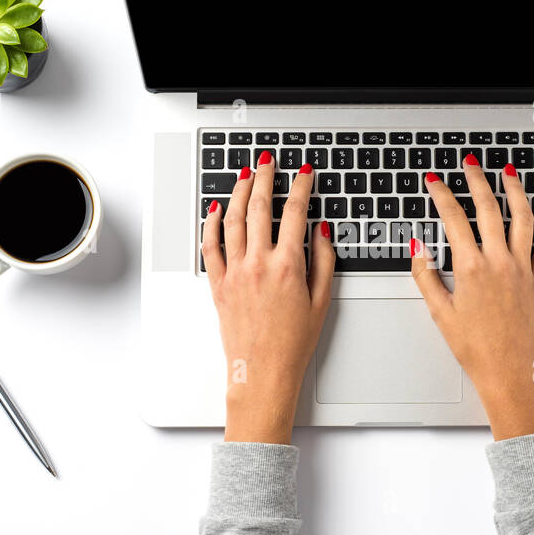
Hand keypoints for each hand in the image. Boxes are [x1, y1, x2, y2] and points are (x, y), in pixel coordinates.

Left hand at [201, 152, 334, 444]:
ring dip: (238, 192)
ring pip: (232, 220)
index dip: (301, 187)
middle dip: (265, 178)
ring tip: (244, 175)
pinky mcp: (218, 285)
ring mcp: (234, 273)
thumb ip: (323, 261)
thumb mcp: (321, 301)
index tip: (304, 173)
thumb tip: (322, 231)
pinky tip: (216, 209)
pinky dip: (211, 223)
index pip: (295, 213)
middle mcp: (258, 264)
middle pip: (259, 207)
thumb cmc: (293, 344)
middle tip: (268, 162)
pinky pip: (210, 246)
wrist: (262, 373)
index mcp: (288, 267)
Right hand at [412, 156, 533, 440]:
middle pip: (489, 209)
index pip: (453, 219)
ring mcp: (522, 269)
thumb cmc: (475, 350)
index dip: (441, 195)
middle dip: (477, 181)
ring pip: (522, 217)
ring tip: (508, 171)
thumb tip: (417, 246)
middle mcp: (499, 263)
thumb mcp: (440, 313)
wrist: (511, 374)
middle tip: (470, 164)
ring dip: (515, 190)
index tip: (434, 181)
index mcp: (471, 269)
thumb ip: (425, 276)